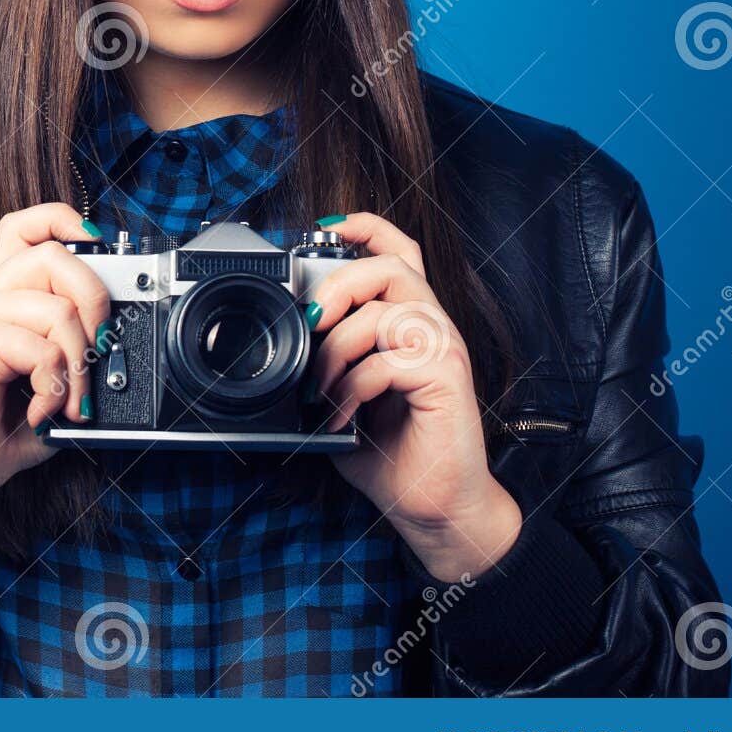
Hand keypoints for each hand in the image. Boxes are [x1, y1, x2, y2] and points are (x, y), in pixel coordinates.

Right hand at [0, 202, 110, 527]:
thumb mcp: (45, 382)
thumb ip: (72, 352)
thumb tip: (115, 341)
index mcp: (3, 295)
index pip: (27, 227)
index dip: (65, 220)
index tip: (95, 242)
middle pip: (55, 256)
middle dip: (95, 301)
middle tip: (99, 348)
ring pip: (58, 308)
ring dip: (79, 364)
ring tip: (68, 400)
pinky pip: (42, 348)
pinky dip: (54, 387)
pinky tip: (42, 410)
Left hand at [306, 212, 521, 581]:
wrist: (432, 505)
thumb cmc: (392, 453)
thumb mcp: (340, 398)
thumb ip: (321, 364)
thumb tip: (281, 346)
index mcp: (407, 324)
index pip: (398, 252)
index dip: (367, 227)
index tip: (326, 226)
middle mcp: (431, 328)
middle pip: (391, 267)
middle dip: (338, 287)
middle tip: (310, 325)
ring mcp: (443, 351)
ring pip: (384, 312)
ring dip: (337, 349)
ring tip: (321, 389)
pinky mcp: (449, 378)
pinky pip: (389, 360)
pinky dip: (353, 388)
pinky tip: (342, 415)